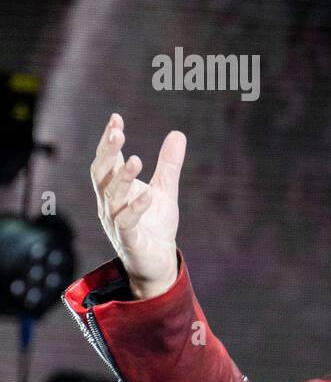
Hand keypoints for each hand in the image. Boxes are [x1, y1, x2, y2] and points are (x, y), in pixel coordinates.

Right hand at [90, 113, 186, 299]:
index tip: (116, 118)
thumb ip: (169, 165)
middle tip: (117, 132)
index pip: (107, 161)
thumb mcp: (166, 190)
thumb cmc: (155, 225)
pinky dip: (136, 207)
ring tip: (136, 159)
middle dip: (107, 152)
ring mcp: (116, 222)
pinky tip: (147, 193)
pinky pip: (127, 222)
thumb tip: (177, 133)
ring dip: (123, 178)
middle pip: (102, 174)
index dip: (109, 141)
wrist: (157, 262)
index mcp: (116, 190)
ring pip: (113, 197)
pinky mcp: (129, 240)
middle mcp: (110, 204)